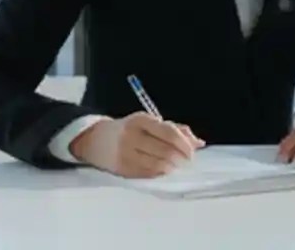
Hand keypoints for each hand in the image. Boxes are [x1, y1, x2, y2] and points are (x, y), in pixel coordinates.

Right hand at [69, 112, 204, 177]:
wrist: (95, 140)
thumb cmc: (130, 129)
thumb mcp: (150, 123)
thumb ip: (176, 130)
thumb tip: (199, 143)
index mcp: (141, 120)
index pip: (169, 132)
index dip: (184, 144)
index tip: (192, 152)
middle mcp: (132, 136)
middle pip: (165, 150)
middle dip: (181, 158)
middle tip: (187, 162)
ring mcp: (125, 153)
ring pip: (157, 164)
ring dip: (172, 167)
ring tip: (177, 166)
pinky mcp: (122, 169)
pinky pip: (147, 174)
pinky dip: (160, 173)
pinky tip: (164, 171)